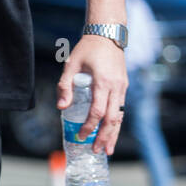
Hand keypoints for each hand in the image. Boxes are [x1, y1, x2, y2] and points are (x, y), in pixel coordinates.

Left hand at [57, 36, 127, 155]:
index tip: (81, 136)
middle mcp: (116, 87)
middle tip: (96, 151)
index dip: (89, 126)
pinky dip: (117, 123)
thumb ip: (65, 86)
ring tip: (108, 150)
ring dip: (114, 134)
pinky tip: (112, 133)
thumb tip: (61, 108)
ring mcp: (122, 88)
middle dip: (104, 137)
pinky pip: (121, 109)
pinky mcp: (123, 87)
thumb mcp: (71, 65)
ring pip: (120, 116)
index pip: (97, 111)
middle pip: (112, 118)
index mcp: (103, 82)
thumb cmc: (87, 49)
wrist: (108, 34)